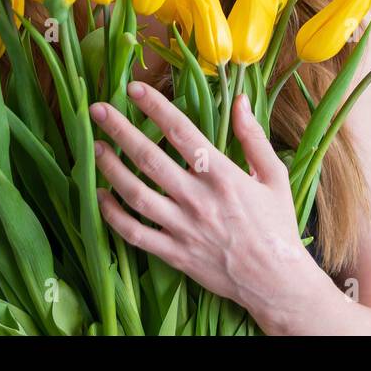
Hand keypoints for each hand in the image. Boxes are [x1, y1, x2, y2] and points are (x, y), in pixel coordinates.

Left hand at [89, 80, 323, 321]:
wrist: (275, 282)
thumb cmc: (276, 226)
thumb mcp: (274, 176)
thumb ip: (253, 138)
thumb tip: (240, 101)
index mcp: (223, 175)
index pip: (182, 133)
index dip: (156, 107)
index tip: (135, 88)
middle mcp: (198, 199)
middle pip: (150, 158)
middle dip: (120, 131)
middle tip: (98, 110)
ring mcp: (182, 228)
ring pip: (136, 194)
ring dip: (111, 169)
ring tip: (94, 148)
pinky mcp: (173, 254)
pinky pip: (135, 234)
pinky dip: (113, 216)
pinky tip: (101, 197)